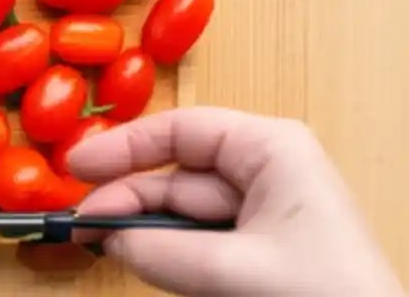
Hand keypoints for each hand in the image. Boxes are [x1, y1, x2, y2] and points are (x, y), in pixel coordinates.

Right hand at [69, 107, 403, 295]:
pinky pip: (196, 244)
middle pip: (174, 176)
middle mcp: (266, 173)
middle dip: (125, 199)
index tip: (77, 166)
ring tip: (98, 244)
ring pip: (180, 215)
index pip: (182, 131)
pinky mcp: (258, 251)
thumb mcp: (237, 271)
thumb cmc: (333, 296)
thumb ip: (164, 254)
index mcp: (272, 151)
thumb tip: (110, 239)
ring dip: (141, 231)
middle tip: (79, 224)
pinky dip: (164, 254)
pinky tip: (138, 260)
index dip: (123, 147)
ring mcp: (262, 214)